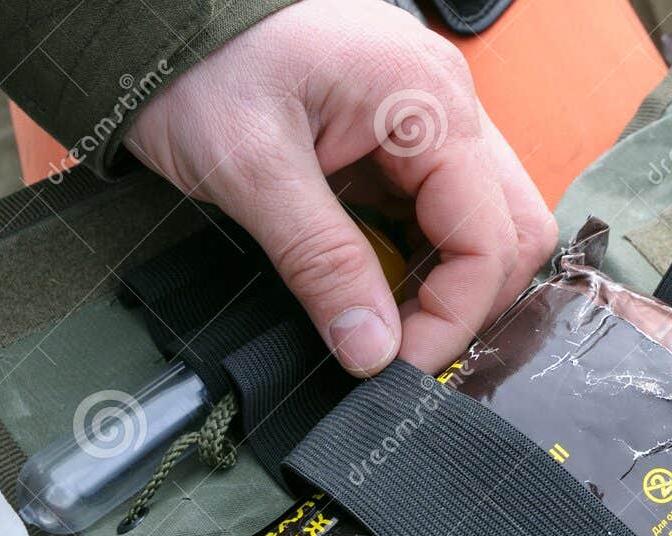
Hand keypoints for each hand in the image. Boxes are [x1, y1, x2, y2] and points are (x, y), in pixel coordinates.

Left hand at [127, 0, 557, 375]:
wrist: (159, 21)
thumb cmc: (201, 63)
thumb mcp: (253, 170)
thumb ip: (321, 263)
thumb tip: (372, 351)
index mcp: (430, 102)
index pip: (490, 241)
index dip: (451, 318)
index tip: (394, 365)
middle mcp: (449, 106)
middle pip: (512, 234)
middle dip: (466, 304)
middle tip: (399, 350)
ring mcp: (431, 121)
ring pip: (487, 228)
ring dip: (446, 285)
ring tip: (382, 319)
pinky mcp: (403, 139)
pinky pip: (442, 215)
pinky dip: (420, 262)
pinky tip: (374, 283)